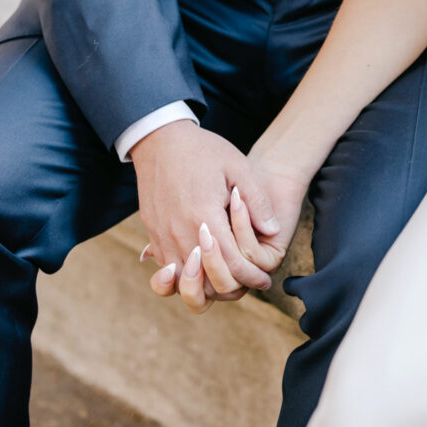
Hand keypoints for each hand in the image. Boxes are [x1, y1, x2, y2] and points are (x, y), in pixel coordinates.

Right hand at [133, 120, 281, 313]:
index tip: (264, 280)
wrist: (160, 139)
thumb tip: (273, 230)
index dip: (250, 276)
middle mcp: (179, 233)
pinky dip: (183, 276)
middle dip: (229, 287)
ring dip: (203, 286)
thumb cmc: (202, 150)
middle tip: (249, 284)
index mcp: (204, 216)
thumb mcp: (238, 166)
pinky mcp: (152, 235)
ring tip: (224, 280)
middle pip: (203, 283)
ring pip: (180, 283)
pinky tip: (201, 268)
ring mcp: (162, 236)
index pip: (230, 263)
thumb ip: (257, 200)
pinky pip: (166, 269)